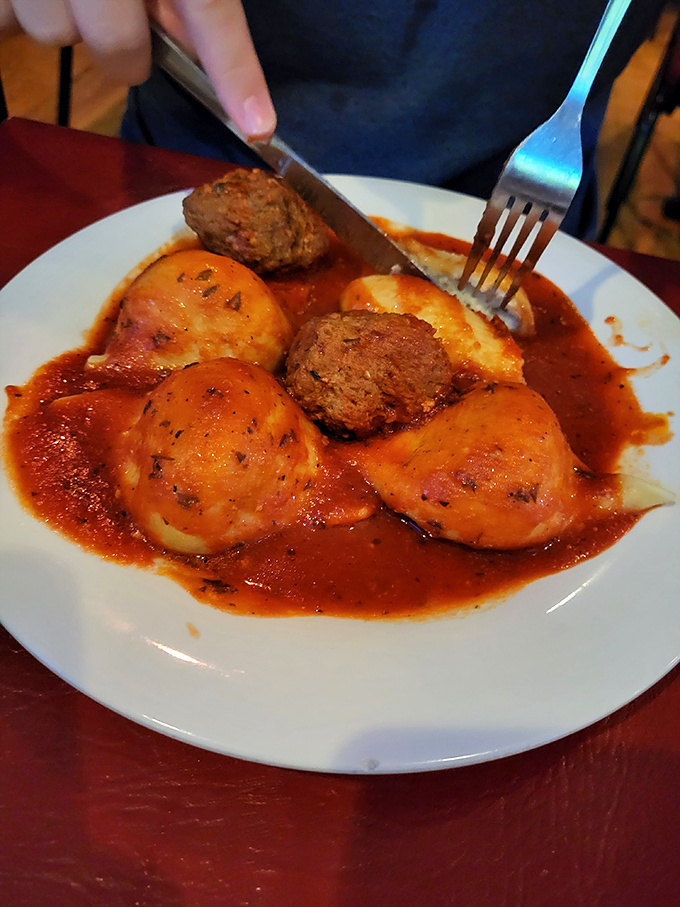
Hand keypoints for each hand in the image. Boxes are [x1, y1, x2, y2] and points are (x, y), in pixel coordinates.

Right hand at [0, 0, 275, 139]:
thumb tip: (204, 54)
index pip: (210, 10)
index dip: (234, 70)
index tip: (257, 123)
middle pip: (117, 46)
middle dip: (124, 49)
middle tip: (120, 20)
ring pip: (52, 33)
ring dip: (64, 19)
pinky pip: (4, 22)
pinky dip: (16, 11)